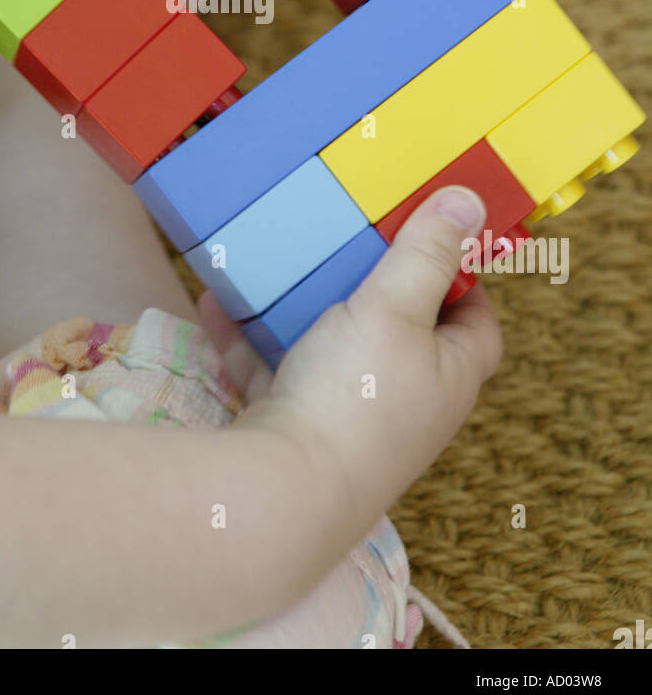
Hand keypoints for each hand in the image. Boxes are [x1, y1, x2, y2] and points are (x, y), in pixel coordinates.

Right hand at [217, 186, 502, 532]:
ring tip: (284, 260)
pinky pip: (275, 372)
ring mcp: (350, 421)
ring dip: (304, 307)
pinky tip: (217, 300)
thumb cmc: (354, 397)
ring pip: (331, 351)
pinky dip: (249, 339)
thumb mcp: (395, 308)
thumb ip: (427, 254)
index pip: (477, 323)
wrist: (280, 493)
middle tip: (349, 237)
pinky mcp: (297, 431)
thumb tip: (469, 202)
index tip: (432, 235)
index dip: (463, 278)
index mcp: (448, 376)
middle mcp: (407, 404)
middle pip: (401, 333)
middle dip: (375, 285)